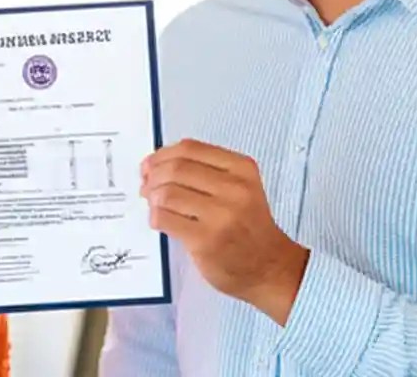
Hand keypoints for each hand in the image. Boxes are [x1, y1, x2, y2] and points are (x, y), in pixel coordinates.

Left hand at [141, 138, 308, 324]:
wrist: (270, 268)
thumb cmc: (249, 226)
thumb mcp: (240, 187)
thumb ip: (205, 172)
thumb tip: (155, 165)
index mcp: (242, 168)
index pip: (190, 148)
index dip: (162, 154)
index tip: (150, 164)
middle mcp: (234, 189)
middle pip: (176, 168)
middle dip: (153, 175)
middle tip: (146, 185)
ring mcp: (220, 215)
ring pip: (167, 193)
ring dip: (151, 197)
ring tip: (153, 203)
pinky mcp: (205, 240)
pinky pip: (165, 219)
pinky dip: (155, 216)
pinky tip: (159, 220)